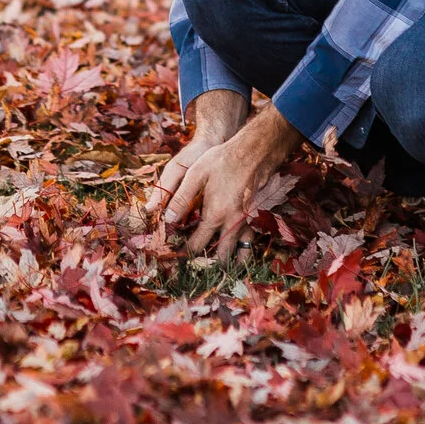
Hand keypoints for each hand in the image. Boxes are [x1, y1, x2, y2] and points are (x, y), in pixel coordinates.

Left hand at [152, 95, 300, 258]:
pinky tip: (239, 253)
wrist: (254, 152)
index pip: (197, 244)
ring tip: (221, 271)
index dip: (185, 253)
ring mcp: (246, 222)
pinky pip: (250, 241)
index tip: (177, 259)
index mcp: (214, 215)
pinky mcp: (255, 216)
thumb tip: (168, 219)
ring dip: (230, 262)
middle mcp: (232, 224)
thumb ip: (181, 198)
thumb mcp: (196, 174)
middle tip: (198, 271)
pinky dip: (244, 250)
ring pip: (240, 252)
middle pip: (221, 255)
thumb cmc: (222, 160)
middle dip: (209, 265)